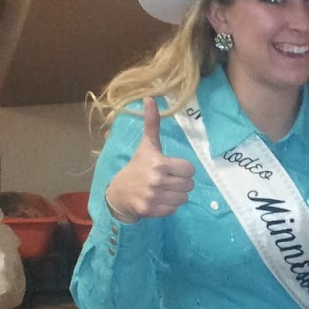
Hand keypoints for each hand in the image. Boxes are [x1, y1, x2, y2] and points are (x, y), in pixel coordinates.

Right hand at [104, 98, 194, 220]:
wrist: (118, 192)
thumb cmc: (137, 166)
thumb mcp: (146, 145)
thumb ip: (152, 123)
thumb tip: (150, 98)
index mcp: (159, 163)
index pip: (190, 169)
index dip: (183, 169)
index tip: (172, 168)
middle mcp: (157, 180)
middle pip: (189, 185)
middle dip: (181, 182)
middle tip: (168, 179)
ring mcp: (154, 197)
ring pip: (184, 198)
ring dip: (176, 195)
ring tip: (164, 189)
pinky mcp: (151, 210)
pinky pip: (174, 209)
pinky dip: (169, 205)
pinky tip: (158, 199)